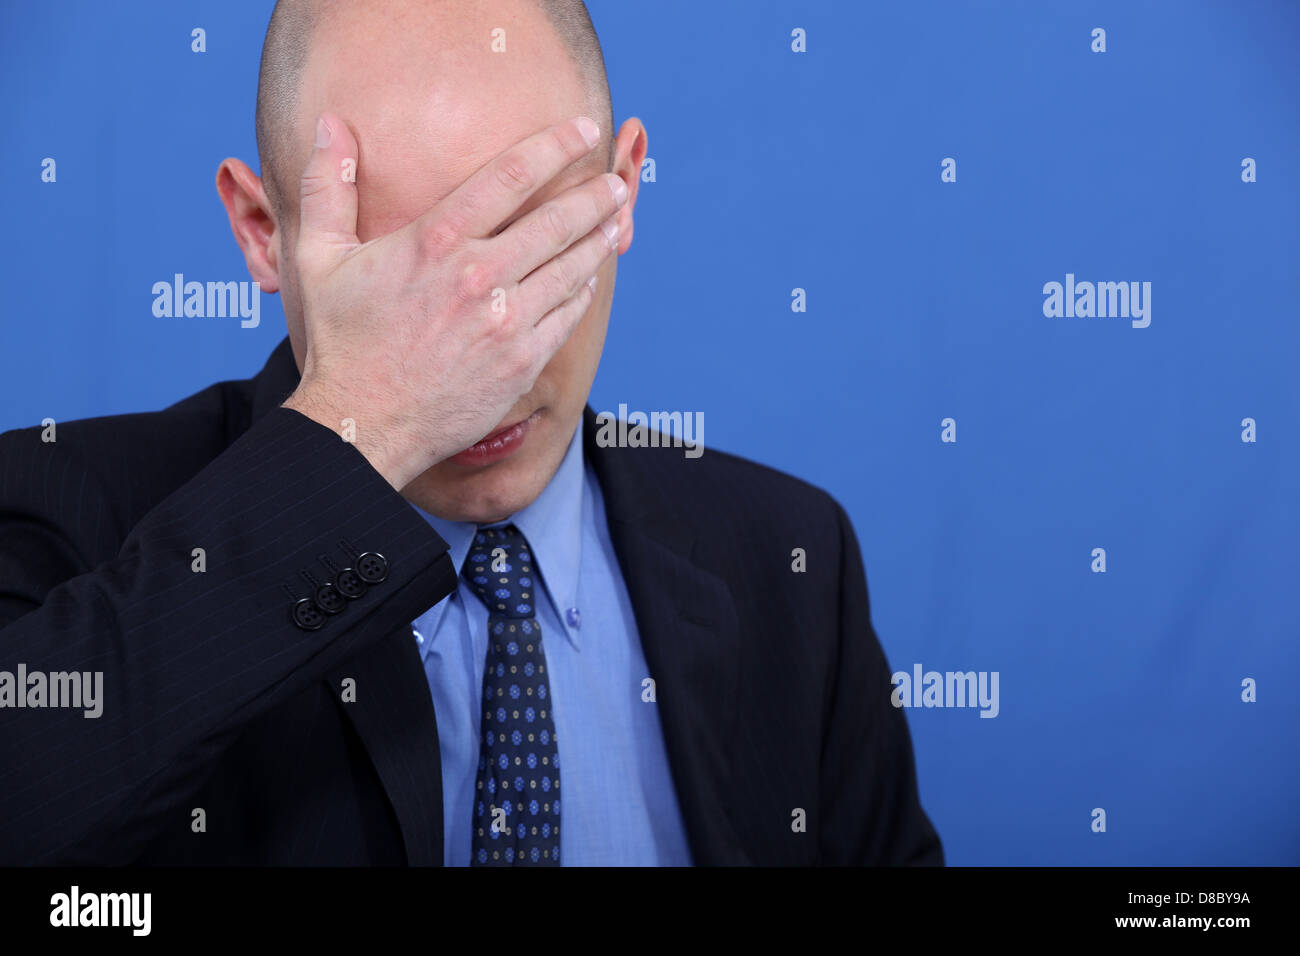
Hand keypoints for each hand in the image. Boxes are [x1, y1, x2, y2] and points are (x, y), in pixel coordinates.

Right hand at [282, 112, 627, 488]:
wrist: (363, 422)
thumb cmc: (342, 341)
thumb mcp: (318, 258)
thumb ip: (328, 187)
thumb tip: (329, 124)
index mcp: (435, 242)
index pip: (510, 176)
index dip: (555, 146)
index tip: (583, 129)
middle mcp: (478, 276)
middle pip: (557, 221)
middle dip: (594, 195)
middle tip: (614, 180)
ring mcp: (506, 321)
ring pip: (571, 267)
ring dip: (599, 238)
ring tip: (615, 219)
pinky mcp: (522, 360)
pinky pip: (568, 315)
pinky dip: (583, 290)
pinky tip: (589, 277)